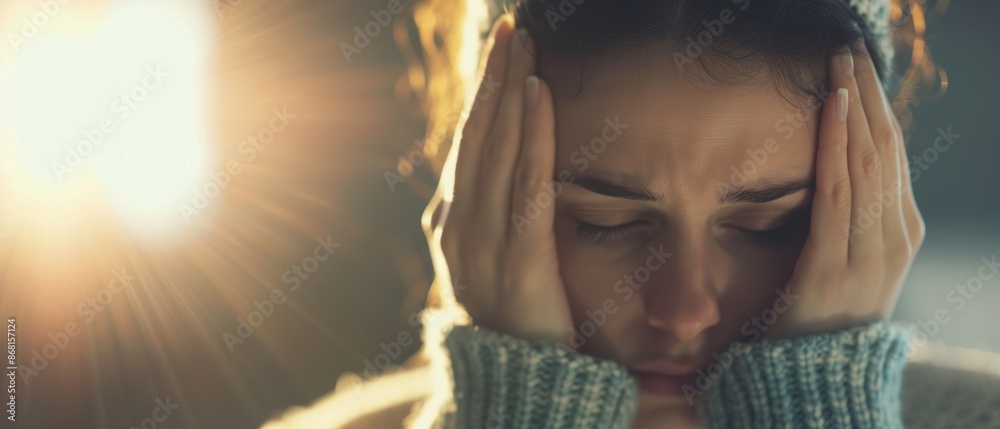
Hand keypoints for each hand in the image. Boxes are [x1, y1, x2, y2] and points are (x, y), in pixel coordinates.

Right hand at [421, 15, 571, 343]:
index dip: (482, 98)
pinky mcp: (519, 258)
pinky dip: (533, 134)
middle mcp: (460, 227)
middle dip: (493, 78)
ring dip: (510, 90)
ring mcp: (484, 242)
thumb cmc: (513, 328)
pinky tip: (538, 92)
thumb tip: (478, 183)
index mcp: (452, 226)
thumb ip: (485, 223)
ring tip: (523, 43)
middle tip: (509, 28)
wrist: (515, 390)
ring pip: (497, 149)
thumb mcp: (487, 269)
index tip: (497, 57)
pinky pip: (527, 183)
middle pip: (477, 136)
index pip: (467, 148)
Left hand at [768, 41, 924, 338]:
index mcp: (900, 233)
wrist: (814, 380)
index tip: (860, 72)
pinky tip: (832, 107)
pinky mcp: (837, 261)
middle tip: (849, 52)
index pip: (895, 158)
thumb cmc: (819, 318)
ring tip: (839, 63)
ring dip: (854, 105)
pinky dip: (838, 143)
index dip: (879, 110)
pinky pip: (839, 189)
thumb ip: (848, 222)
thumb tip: (832, 176)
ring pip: (869, 160)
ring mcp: (871, 250)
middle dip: (868, 96)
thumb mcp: (845, 263)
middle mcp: (895, 237)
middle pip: (886, 149)